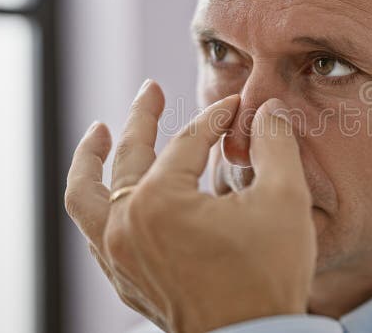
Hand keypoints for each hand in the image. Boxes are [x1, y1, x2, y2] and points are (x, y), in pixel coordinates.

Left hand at [64, 80, 315, 332]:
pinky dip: (96, 204)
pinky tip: (111, 195)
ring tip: (94, 133)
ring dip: (90, 160)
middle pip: (127, 157)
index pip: (186, 142)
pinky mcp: (123, 281)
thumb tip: (267, 111)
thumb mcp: (285, 200)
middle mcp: (125, 225)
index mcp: (159, 202)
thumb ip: (275, 144)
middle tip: (150, 90)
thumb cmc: (268, 277)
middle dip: (141, 118)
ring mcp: (117, 256)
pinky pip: (93, 232)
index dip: (215, 119)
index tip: (236, 110)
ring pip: (86, 197)